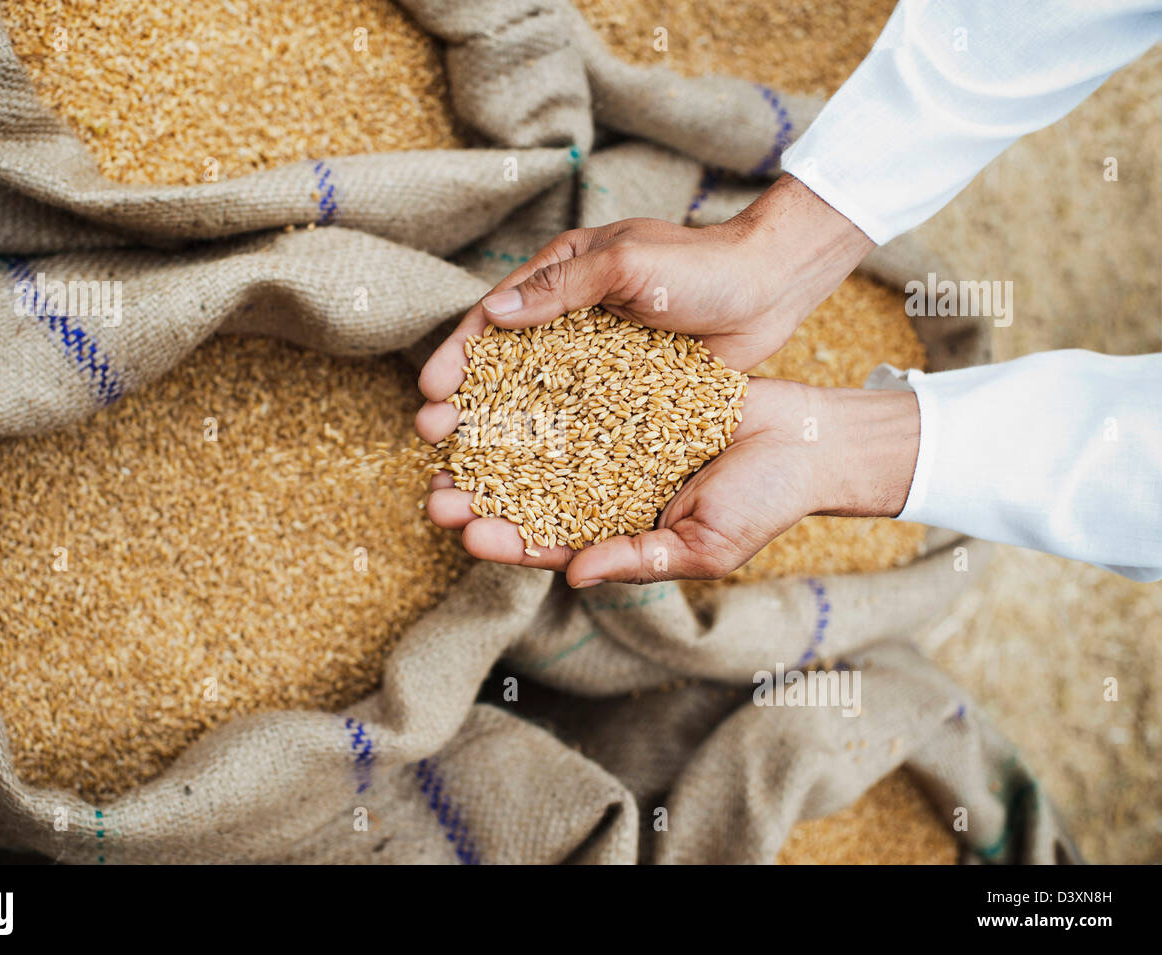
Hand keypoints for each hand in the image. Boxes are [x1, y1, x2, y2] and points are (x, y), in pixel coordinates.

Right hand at [416, 174, 872, 439]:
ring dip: (499, 438)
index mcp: (561, 278)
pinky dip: (550, 452)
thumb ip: (562, 288)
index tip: (431, 392)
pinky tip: (526, 483)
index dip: (460, 356)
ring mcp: (596, 362)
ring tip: (467, 470)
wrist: (770, 288)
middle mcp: (570, 323)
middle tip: (432, 439)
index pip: (494, 319)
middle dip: (466, 405)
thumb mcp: (627, 264)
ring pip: (535, 404)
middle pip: (505, 369)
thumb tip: (493, 315)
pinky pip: (578, 426)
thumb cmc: (701, 264)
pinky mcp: (624, 395)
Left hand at [422, 378, 920, 585]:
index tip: (467, 533)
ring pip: (535, 444)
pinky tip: (494, 382)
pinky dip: (531, 392)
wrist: (809, 434)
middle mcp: (604, 487)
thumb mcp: (705, 544)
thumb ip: (642, 558)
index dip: (505, 540)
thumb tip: (577, 575)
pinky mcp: (621, 394)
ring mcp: (610, 439)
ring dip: (489, 443)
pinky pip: (569, 393)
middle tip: (434, 493)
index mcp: (618, 532)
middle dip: (478, 496)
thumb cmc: (767, 500)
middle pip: (526, 495)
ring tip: (446, 435)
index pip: (548, 544)